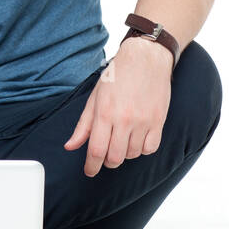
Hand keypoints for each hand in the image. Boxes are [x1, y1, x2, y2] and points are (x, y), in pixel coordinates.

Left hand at [63, 37, 172, 176]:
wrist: (146, 58)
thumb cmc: (118, 75)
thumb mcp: (95, 97)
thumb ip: (83, 125)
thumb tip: (70, 146)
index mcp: (105, 113)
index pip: (96, 150)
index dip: (91, 166)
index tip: (89, 171)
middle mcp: (124, 119)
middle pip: (114, 158)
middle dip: (107, 161)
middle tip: (105, 154)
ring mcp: (143, 121)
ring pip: (132, 154)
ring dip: (124, 153)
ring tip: (121, 140)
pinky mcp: (158, 121)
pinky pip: (150, 148)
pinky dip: (142, 149)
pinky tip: (136, 139)